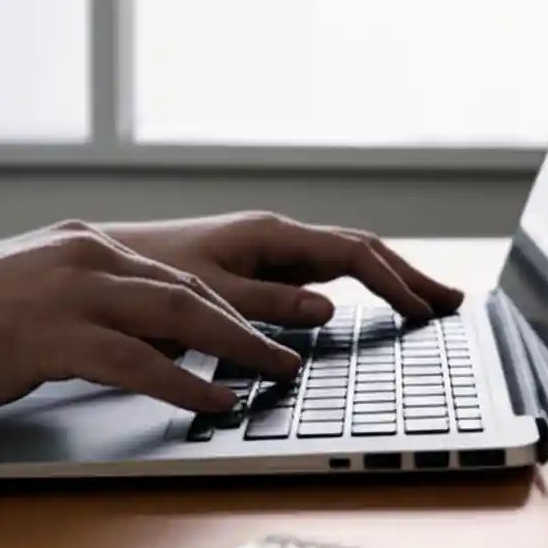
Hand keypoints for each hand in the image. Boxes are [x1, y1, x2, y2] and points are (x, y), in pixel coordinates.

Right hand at [0, 222, 299, 418]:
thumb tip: (148, 340)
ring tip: (275, 375)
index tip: (265, 331)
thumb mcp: (38, 297)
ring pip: (178, 316)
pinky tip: (214, 401)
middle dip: (250, 325)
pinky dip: (185, 384)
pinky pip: (137, 361)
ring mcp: (70, 292)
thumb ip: (94, 306)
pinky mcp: (50, 334)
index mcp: (87, 246)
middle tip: (289, 353)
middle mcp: (87, 257)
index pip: (176, 276)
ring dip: (237, 350)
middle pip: (192, 290)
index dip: (228, 307)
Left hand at [103, 212, 464, 326]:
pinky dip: (355, 286)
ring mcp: (267, 250)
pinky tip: (365, 302)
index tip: (428, 310)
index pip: (354, 254)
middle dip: (408, 275)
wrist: (96, 266)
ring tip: (423, 301)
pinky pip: (320, 272)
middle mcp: (274, 237)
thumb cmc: (143, 279)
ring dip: (387, 279)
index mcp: (270, 237)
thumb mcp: (206, 299)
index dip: (396, 283)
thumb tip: (327, 309)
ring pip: (343, 259)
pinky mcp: (255, 267)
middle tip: (451, 300)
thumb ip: (267, 305)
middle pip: (361, 250)